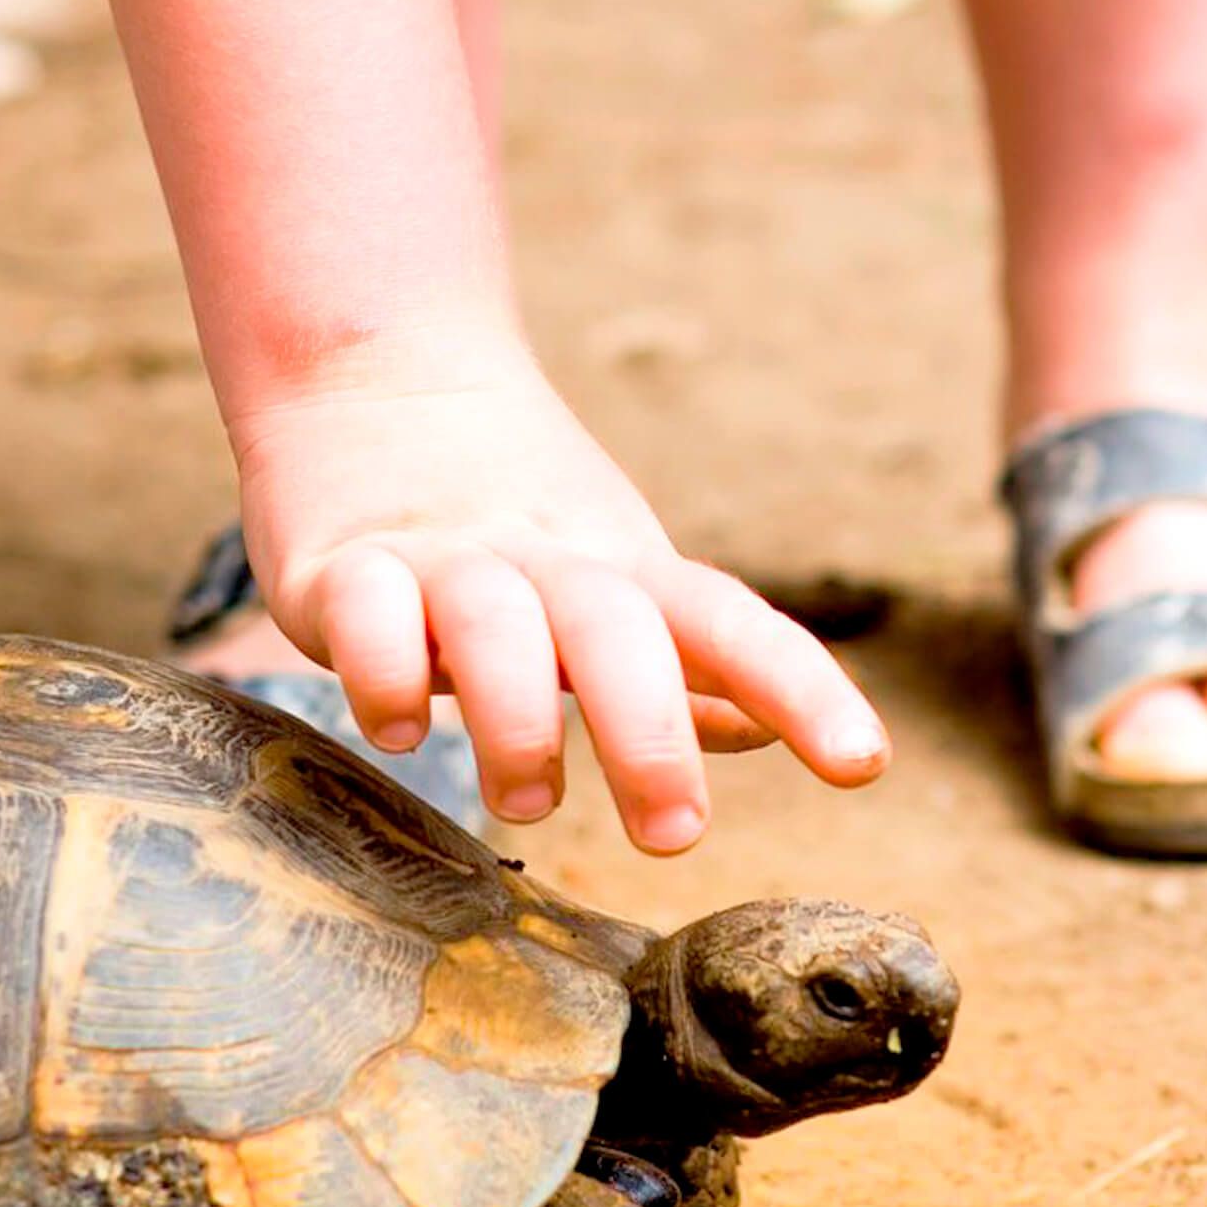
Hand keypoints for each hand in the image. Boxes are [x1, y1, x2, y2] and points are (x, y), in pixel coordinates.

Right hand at [233, 338, 887, 853]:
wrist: (370, 373)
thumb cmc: (507, 515)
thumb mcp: (607, 581)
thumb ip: (676, 662)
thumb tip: (759, 733)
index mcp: (621, 571)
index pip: (728, 624)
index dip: (804, 689)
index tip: (865, 766)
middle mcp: (543, 561)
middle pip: (615, 629)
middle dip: (650, 731)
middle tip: (674, 834)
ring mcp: (441, 561)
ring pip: (492, 622)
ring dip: (519, 716)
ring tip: (530, 801)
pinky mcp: (341, 568)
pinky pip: (367, 613)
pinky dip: (384, 673)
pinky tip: (399, 730)